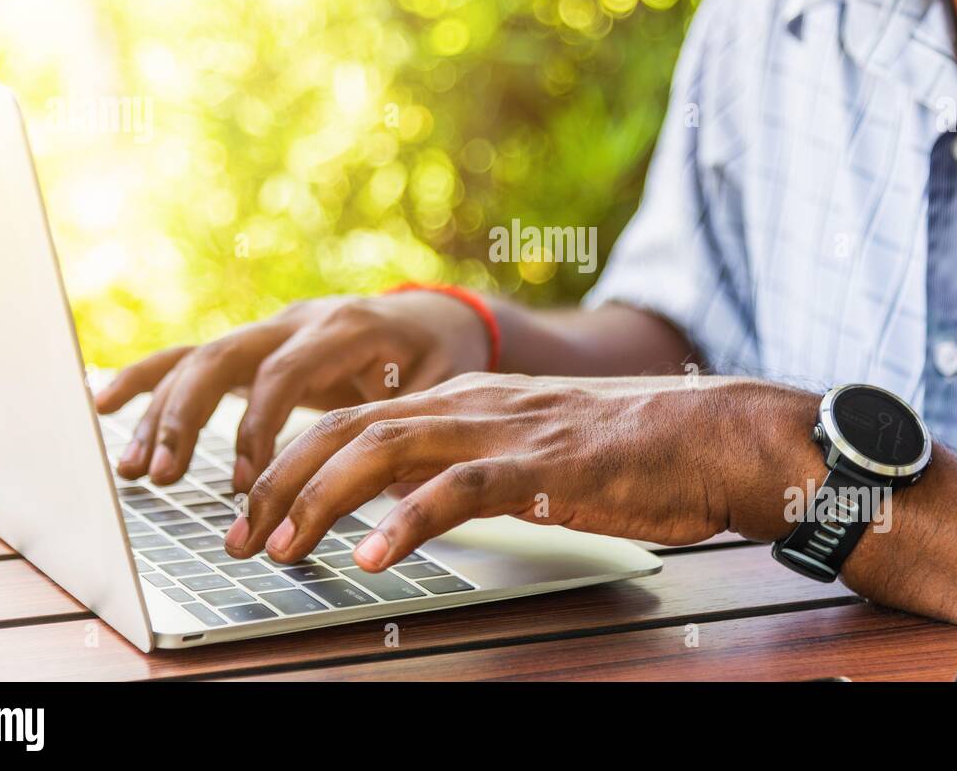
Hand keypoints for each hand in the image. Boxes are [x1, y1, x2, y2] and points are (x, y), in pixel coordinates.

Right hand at [94, 292, 491, 489]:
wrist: (438, 316)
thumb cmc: (440, 356)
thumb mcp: (437, 385)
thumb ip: (402, 423)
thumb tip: (376, 487)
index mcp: (344, 328)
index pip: (284, 374)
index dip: (258, 429)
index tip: (244, 484)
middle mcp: (298, 319)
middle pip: (225, 357)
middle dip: (187, 418)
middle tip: (164, 476)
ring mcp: (272, 329)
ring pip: (201, 358)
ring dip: (161, 411)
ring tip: (136, 469)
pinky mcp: (256, 345)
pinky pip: (194, 354)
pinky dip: (149, 377)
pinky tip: (106, 403)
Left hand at [224, 373, 823, 569]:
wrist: (715, 434)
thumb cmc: (633, 449)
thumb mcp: (536, 445)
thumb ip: (478, 459)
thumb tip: (422, 498)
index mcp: (469, 399)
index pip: (360, 417)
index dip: (297, 460)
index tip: (256, 508)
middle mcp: (475, 404)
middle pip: (352, 427)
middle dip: (284, 480)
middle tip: (241, 536)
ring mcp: (508, 430)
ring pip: (389, 449)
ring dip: (322, 500)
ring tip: (281, 548)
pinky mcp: (545, 465)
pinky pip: (461, 489)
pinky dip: (407, 521)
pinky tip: (371, 557)